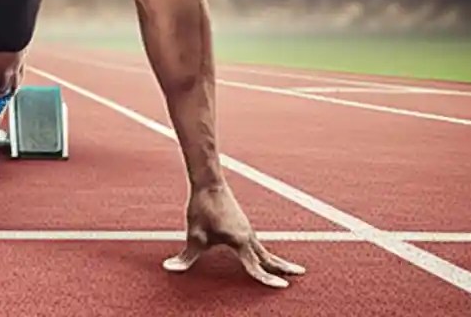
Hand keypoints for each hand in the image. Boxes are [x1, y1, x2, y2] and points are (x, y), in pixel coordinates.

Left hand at [163, 183, 305, 287]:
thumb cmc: (202, 207)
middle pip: (269, 257)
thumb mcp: (194, 235)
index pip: (256, 267)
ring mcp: (247, 230)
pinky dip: (266, 252)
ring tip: (289, 269)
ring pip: (265, 250)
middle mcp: (248, 236)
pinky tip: (265, 256)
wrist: (209, 182)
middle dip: (284, 268)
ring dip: (277, 260)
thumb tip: (169, 268)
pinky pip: (257, 243)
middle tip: (301, 274)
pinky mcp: (242, 225)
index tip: (281, 288)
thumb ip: (185, 257)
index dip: (267, 280)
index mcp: (240, 241)